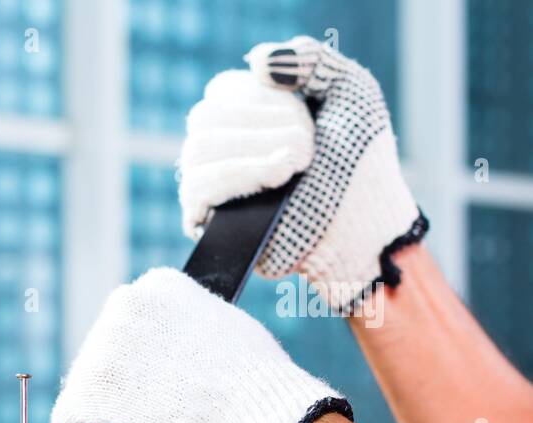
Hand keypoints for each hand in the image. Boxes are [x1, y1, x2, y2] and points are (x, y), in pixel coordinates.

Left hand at [50, 267, 350, 422]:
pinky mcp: (88, 390)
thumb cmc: (256, 390)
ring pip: (87, 386)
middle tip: (156, 412)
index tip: (159, 380)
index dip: (142, 361)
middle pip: (104, 353)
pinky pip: (69, 419)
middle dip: (123, 384)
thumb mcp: (224, 333)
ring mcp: (103, 346)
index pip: (130, 325)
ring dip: (109, 411)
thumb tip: (170, 353)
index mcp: (159, 285)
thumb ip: (184, 332)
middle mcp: (125, 304)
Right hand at [178, 36, 426, 313]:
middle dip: (262, 126)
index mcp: (244, 118)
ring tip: (297, 164)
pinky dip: (239, 176)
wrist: (366, 219)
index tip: (305, 115)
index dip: (262, 98)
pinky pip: (196, 189)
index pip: (221, 92)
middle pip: (204, 118)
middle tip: (308, 146)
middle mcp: (220, 150)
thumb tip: (255, 62)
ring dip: (254, 151)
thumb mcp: (348, 89)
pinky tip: (278, 178)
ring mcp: (211, 187)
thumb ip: (308, 59)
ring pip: (197, 150)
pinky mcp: (210, 223)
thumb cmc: (359, 158)